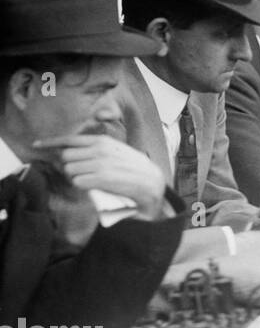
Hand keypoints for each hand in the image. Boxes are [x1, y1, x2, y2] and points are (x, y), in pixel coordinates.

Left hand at [33, 134, 167, 219]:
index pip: (70, 139)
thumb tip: (69, 154)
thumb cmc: (134, 173)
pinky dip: (82, 187)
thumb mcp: (117, 155)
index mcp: (104, 141)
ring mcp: (102, 163)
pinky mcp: (102, 178)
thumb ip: (97, 150)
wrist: (153, 186)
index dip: (51, 142)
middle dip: (68, 167)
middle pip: (66, 156)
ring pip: (70, 169)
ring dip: (76, 178)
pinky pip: (78, 181)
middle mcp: (101, 149)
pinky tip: (94, 189)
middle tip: (82, 176)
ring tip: (91, 183)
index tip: (37, 145)